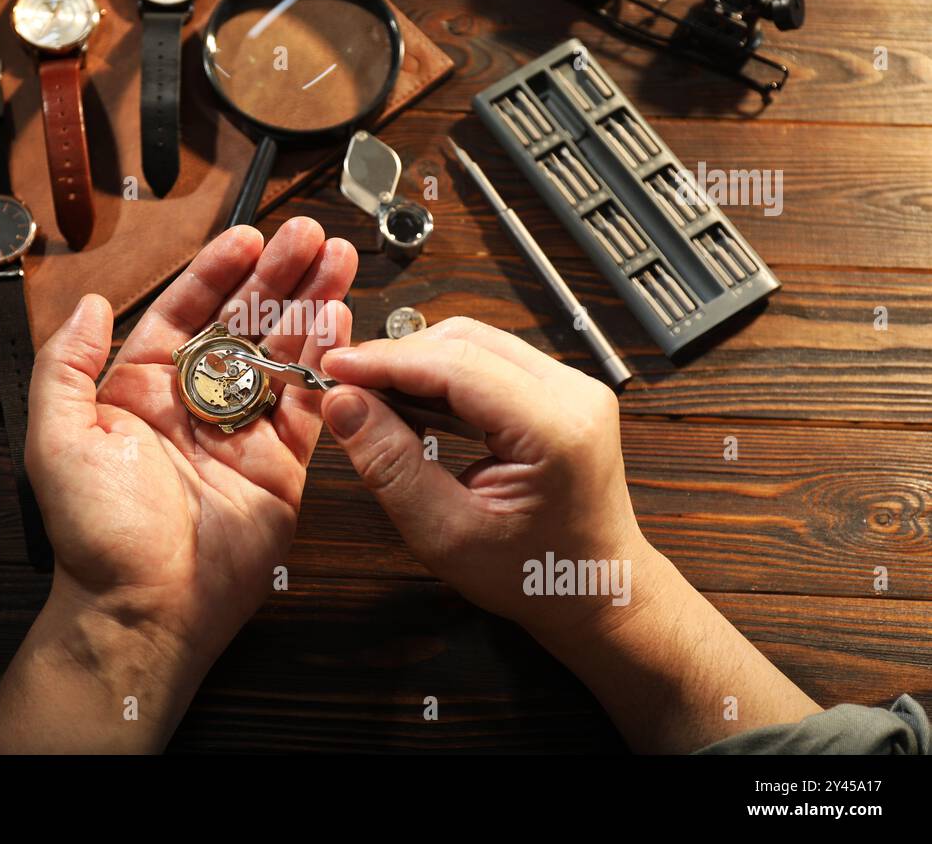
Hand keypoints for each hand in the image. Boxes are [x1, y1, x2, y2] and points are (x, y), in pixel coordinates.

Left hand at [0, 219, 354, 751]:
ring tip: (340, 258)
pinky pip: (309, 404)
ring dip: (311, 304)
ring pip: (283, 354)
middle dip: (277, 276)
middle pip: (244, 323)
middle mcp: (196, 403)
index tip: (249, 238)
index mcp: (142, 389)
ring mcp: (243, 430)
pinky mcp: (282, 464)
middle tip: (310, 236)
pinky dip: (328, 362)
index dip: (218, 272)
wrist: (145, 607)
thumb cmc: (96, 529)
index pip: (186, 312)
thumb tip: (92, 302)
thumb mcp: (58, 436)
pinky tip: (343, 320)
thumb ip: (69, 364)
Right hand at [318, 316, 641, 637]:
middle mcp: (575, 394)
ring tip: (373, 398)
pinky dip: (443, 376)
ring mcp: (573, 386)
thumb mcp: (444, 533)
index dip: (387, 361)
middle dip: (398, 358)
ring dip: (418, 364)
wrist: (597, 590)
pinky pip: (490, 360)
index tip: (334, 366)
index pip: (457, 367)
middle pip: (466, 341)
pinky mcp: (561, 390)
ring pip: (476, 343)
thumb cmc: (534, 575)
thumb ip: (391, 465)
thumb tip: (343, 403)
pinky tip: (413, 405)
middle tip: (345, 386)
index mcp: (556, 431)